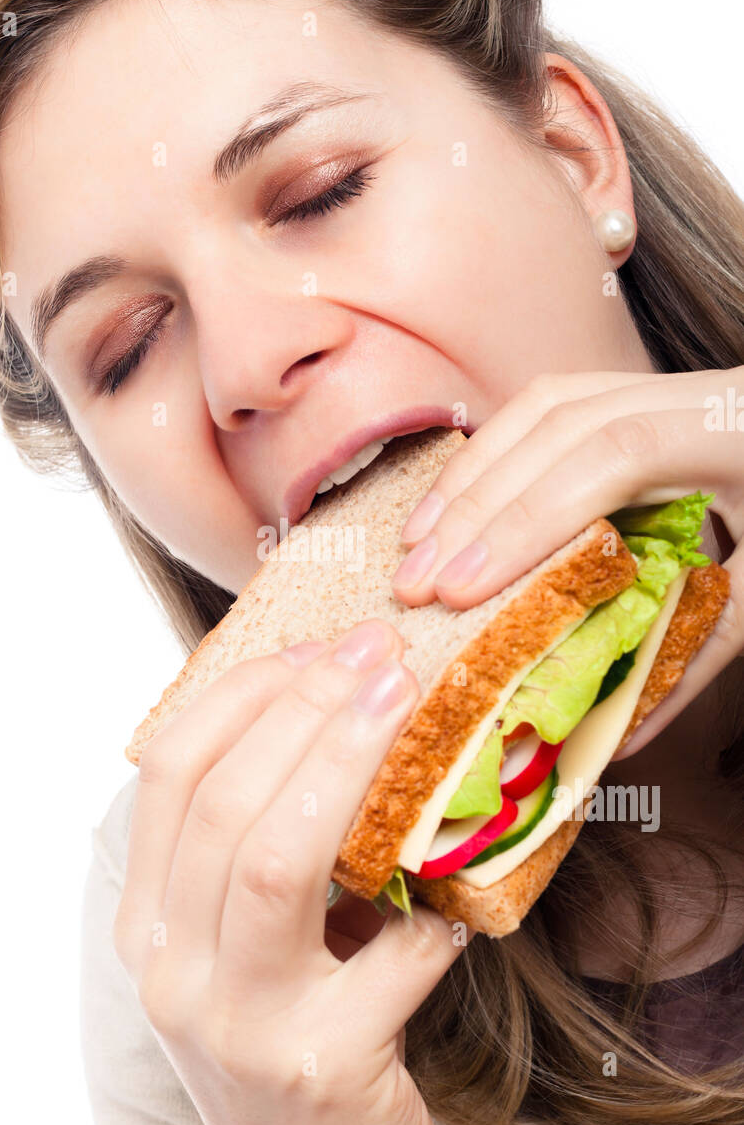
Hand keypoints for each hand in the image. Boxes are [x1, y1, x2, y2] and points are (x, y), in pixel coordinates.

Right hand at [113, 620, 469, 1124]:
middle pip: (223, 802)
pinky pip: (390, 954)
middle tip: (377, 651)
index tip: (315, 648)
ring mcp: (240, 1023)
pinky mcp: (322, 1065)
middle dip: (305, 706)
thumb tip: (341, 724)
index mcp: (147, 926)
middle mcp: (172, 972)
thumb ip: (261, 855)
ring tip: (403, 698)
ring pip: (275, 862)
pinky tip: (463, 874)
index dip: (243, 694)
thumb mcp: (243, 949)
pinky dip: (434, 897)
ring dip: (345, 762)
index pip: (169, 775)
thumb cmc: (287, 1044)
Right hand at [391, 367, 743, 755]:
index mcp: (736, 434)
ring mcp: (673, 385)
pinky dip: (500, 453)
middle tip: (414, 585)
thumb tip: (616, 740)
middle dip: (479, 507)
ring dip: (476, 474)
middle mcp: (699, 393)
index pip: (610, 459)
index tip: (461, 589)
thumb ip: (700, 656)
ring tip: (417, 543)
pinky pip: (556, 406)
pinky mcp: (648, 395)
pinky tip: (460, 500)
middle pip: (560, 427)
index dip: (527, 519)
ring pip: (547, 405)